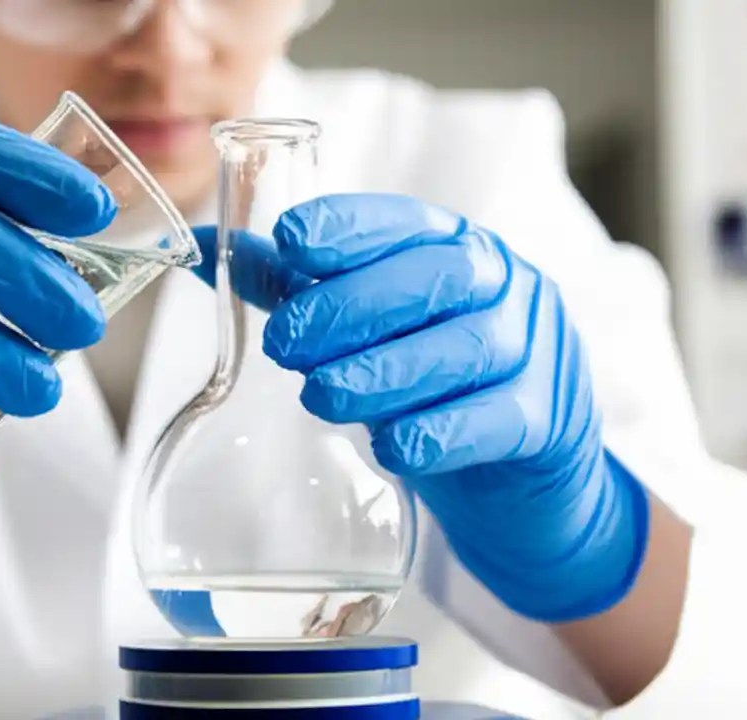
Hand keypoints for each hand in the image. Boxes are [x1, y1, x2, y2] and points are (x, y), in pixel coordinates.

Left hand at [198, 193, 648, 621]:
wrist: (517, 475)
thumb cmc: (427, 381)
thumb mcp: (363, 328)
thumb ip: (289, 286)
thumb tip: (200, 245)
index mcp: (453, 247)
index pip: (406, 221)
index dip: (350, 227)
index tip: (292, 242)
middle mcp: (503, 286)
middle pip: (437, 277)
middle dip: (352, 307)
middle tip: (283, 346)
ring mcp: (534, 351)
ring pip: (466, 347)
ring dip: (385, 372)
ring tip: (320, 399)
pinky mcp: (547, 422)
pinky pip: (498, 419)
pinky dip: (440, 433)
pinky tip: (392, 447)